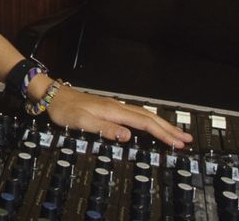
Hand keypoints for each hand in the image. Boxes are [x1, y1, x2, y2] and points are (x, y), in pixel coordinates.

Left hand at [44, 82, 192, 148]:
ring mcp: (114, 106)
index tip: (178, 143)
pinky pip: (136, 115)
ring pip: (144, 115)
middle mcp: (117, 107)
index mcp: (114, 111)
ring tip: (176, 133)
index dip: (163, 135)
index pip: (145, 124)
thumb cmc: (64, 110)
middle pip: (150, 118)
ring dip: (162, 125)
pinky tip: (151, 125)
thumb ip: (105, 129)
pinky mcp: (110, 108)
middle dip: (169, 129)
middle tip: (187, 139)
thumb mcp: (81, 122)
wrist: (52, 95)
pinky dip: (150, 121)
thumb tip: (127, 136)